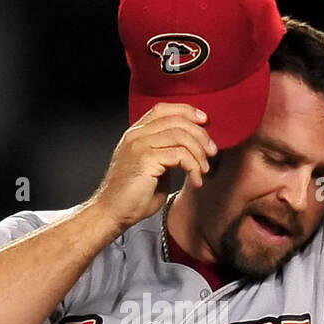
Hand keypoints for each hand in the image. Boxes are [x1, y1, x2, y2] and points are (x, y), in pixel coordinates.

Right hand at [90, 103, 216, 233]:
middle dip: (201, 135)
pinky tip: (195, 180)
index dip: (187, 111)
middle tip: (211, 152)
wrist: (111, 213)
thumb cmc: (132, 197)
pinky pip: (180, 155)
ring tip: (203, 170)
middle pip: (177, 120)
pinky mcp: (145, 159)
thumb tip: (192, 149)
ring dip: (199, 153)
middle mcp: (136, 135)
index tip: (205, 123)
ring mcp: (139, 145)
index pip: (164, 109)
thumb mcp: (154, 168)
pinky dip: (193, 167)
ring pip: (181, 136)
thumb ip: (168, 154)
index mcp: (136, 134)